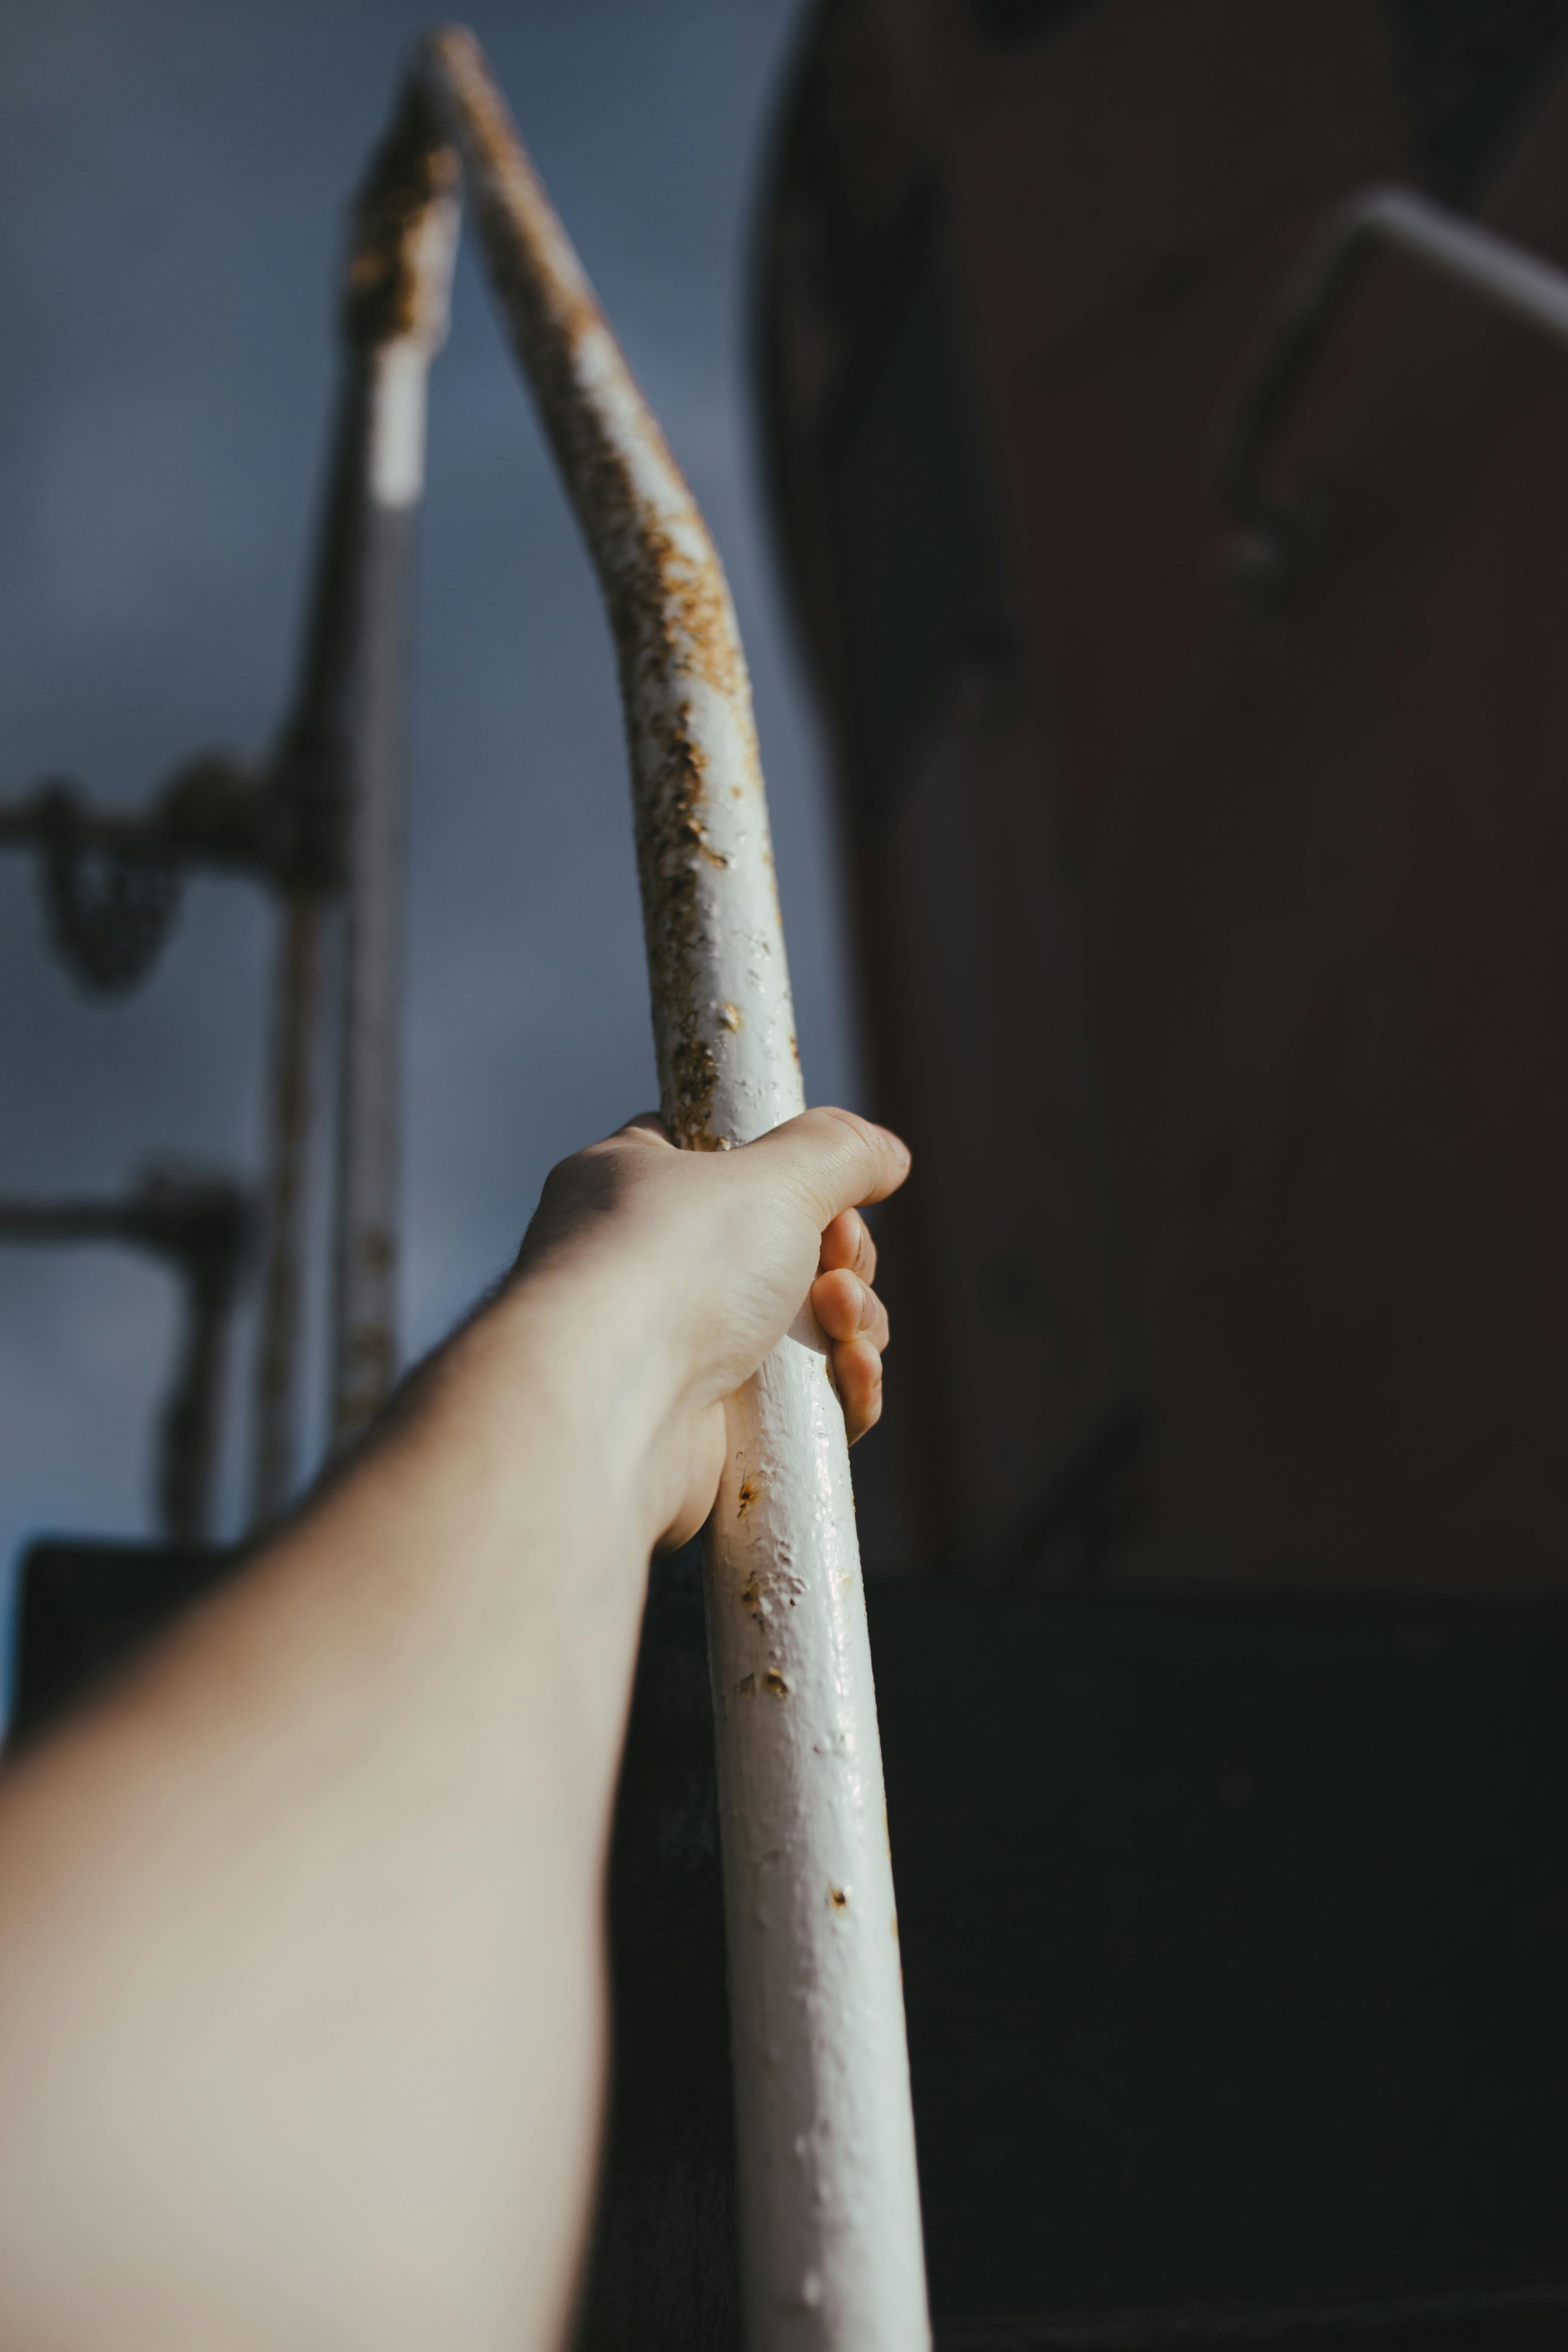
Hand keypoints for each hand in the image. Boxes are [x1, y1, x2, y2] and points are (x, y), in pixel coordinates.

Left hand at [505, 1107, 910, 1547]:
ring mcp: (675, 1355)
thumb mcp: (773, 1175)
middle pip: (784, 1250)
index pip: (716, 1158)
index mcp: (633, 1185)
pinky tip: (853, 1374)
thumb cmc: (673, 1267)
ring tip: (843, 1320)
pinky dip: (841, 1390)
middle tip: (837, 1262)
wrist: (606, 1411)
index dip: (788, 1171)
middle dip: (841, 1257)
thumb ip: (837, 1151)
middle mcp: (646, 1269)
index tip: (826, 1189)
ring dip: (852, 1321)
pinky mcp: (709, 1434)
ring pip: (805, 1332)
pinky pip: (800, 1408)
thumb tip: (886, 1155)